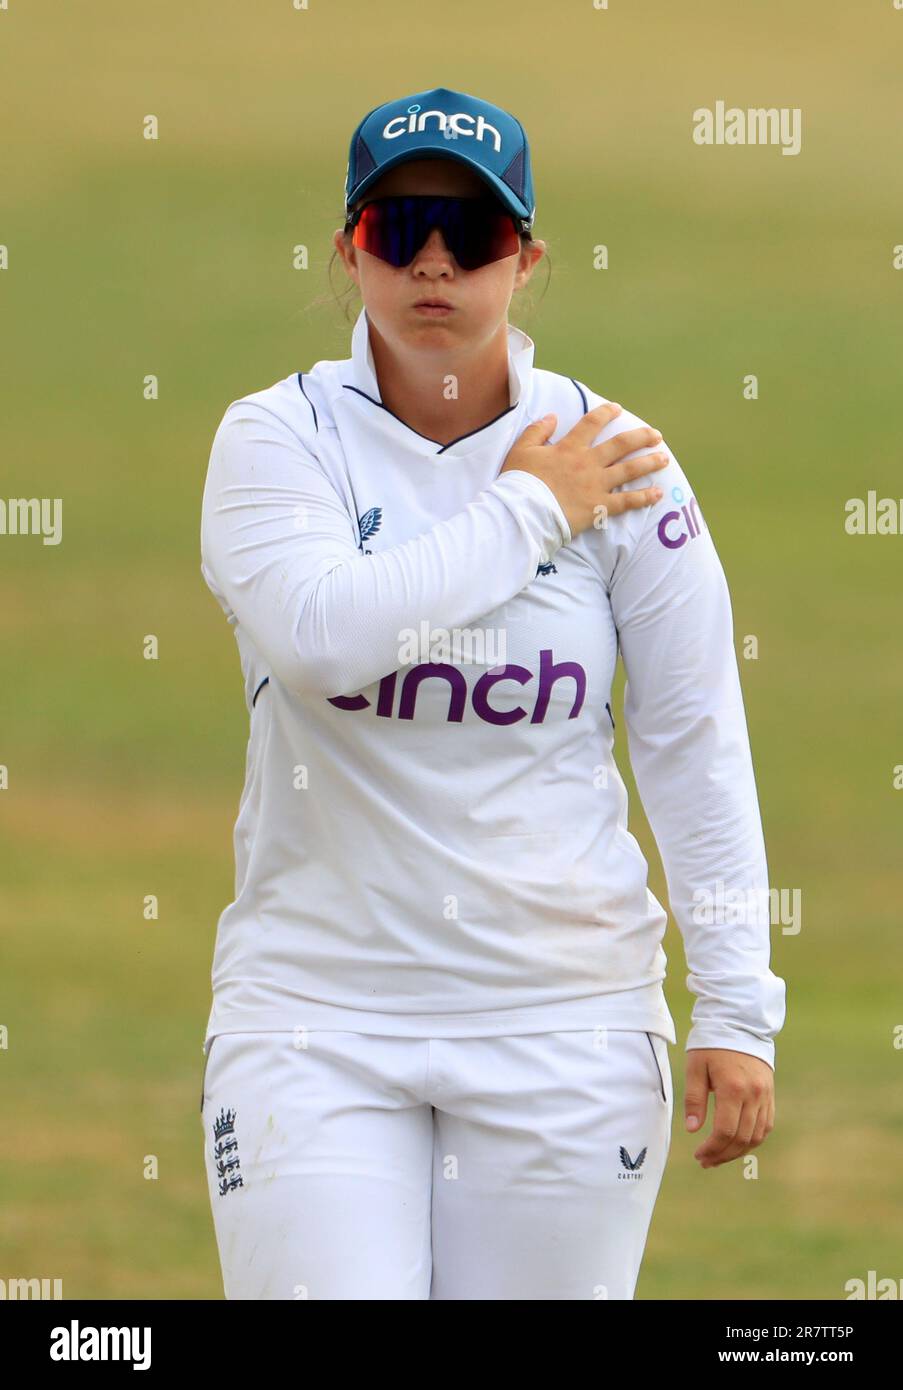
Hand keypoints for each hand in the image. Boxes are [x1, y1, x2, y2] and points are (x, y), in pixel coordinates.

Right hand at [498, 401, 668, 538]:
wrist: (524, 511)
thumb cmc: (518, 482)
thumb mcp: (521, 449)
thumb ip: (537, 431)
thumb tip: (552, 416)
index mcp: (569, 447)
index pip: (592, 423)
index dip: (606, 413)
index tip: (618, 409)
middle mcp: (588, 463)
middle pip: (621, 445)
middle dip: (641, 437)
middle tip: (656, 435)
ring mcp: (596, 485)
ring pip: (630, 470)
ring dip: (649, 462)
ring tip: (664, 459)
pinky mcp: (600, 507)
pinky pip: (627, 501)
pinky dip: (644, 497)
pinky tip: (658, 494)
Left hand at [684, 1048, 774, 1167]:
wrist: (739, 1023)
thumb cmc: (712, 1044)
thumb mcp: (696, 1067)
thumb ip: (694, 1099)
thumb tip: (693, 1130)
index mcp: (733, 1088)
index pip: (725, 1131)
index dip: (712, 1148)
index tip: (699, 1155)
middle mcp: (753, 1094)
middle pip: (742, 1138)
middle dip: (723, 1155)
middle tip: (706, 1161)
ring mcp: (765, 1095)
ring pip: (756, 1136)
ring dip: (738, 1151)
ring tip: (719, 1156)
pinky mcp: (770, 1094)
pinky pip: (766, 1125)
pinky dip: (753, 1139)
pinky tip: (738, 1143)